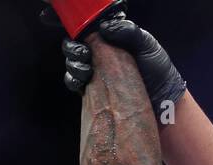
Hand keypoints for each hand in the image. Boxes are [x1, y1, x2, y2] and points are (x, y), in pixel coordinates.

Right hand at [44, 4, 186, 112]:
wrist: (162, 103)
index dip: (69, 18)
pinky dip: (73, 78)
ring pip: (72, 61)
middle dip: (71, 45)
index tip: (50, 14)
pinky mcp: (92, 90)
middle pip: (74, 42)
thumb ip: (127, 31)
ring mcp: (95, 71)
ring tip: (87, 68)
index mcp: (111, 36)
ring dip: (73, 62)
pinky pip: (74, 81)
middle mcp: (101, 51)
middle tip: (83, 52)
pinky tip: (83, 80)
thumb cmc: (158, 71)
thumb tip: (102, 28)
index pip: (86, 23)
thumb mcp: (147, 45)